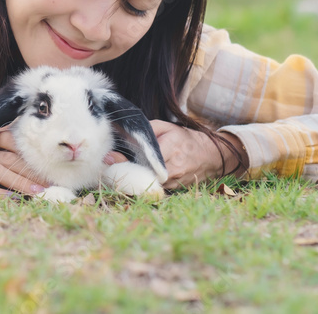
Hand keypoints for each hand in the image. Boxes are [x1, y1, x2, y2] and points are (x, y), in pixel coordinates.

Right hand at [0, 128, 50, 198]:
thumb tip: (24, 154)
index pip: (6, 137)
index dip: (27, 148)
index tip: (49, 159)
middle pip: (6, 155)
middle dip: (31, 168)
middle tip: (52, 181)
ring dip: (21, 181)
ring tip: (40, 192)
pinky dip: (0, 196)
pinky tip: (15, 202)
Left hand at [103, 121, 246, 188]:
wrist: (211, 155)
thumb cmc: (185, 138)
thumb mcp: (166, 127)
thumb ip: (146, 129)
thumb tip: (123, 130)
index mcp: (171, 149)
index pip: (145, 157)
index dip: (126, 159)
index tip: (109, 158)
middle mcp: (173, 169)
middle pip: (144, 174)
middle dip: (125, 172)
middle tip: (106, 167)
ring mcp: (175, 182)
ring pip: (147, 184)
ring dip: (131, 180)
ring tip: (114, 174)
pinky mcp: (174, 190)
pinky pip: (154, 189)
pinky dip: (141, 185)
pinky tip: (129, 180)